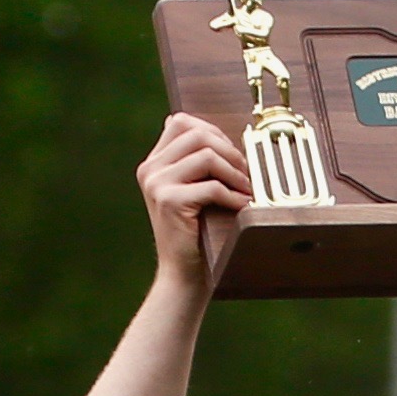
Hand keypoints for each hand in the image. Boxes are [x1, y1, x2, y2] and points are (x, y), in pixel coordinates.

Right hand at [137, 114, 251, 290]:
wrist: (182, 273)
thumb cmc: (195, 233)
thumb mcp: (191, 192)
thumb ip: (195, 164)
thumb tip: (214, 134)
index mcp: (153, 163)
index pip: (181, 122)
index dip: (213, 131)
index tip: (232, 153)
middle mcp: (150, 170)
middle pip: (197, 134)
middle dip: (229, 151)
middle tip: (246, 172)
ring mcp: (157, 184)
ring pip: (206, 156)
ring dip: (234, 172)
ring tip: (246, 188)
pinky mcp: (169, 201)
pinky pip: (211, 186)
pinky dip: (233, 195)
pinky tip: (241, 205)